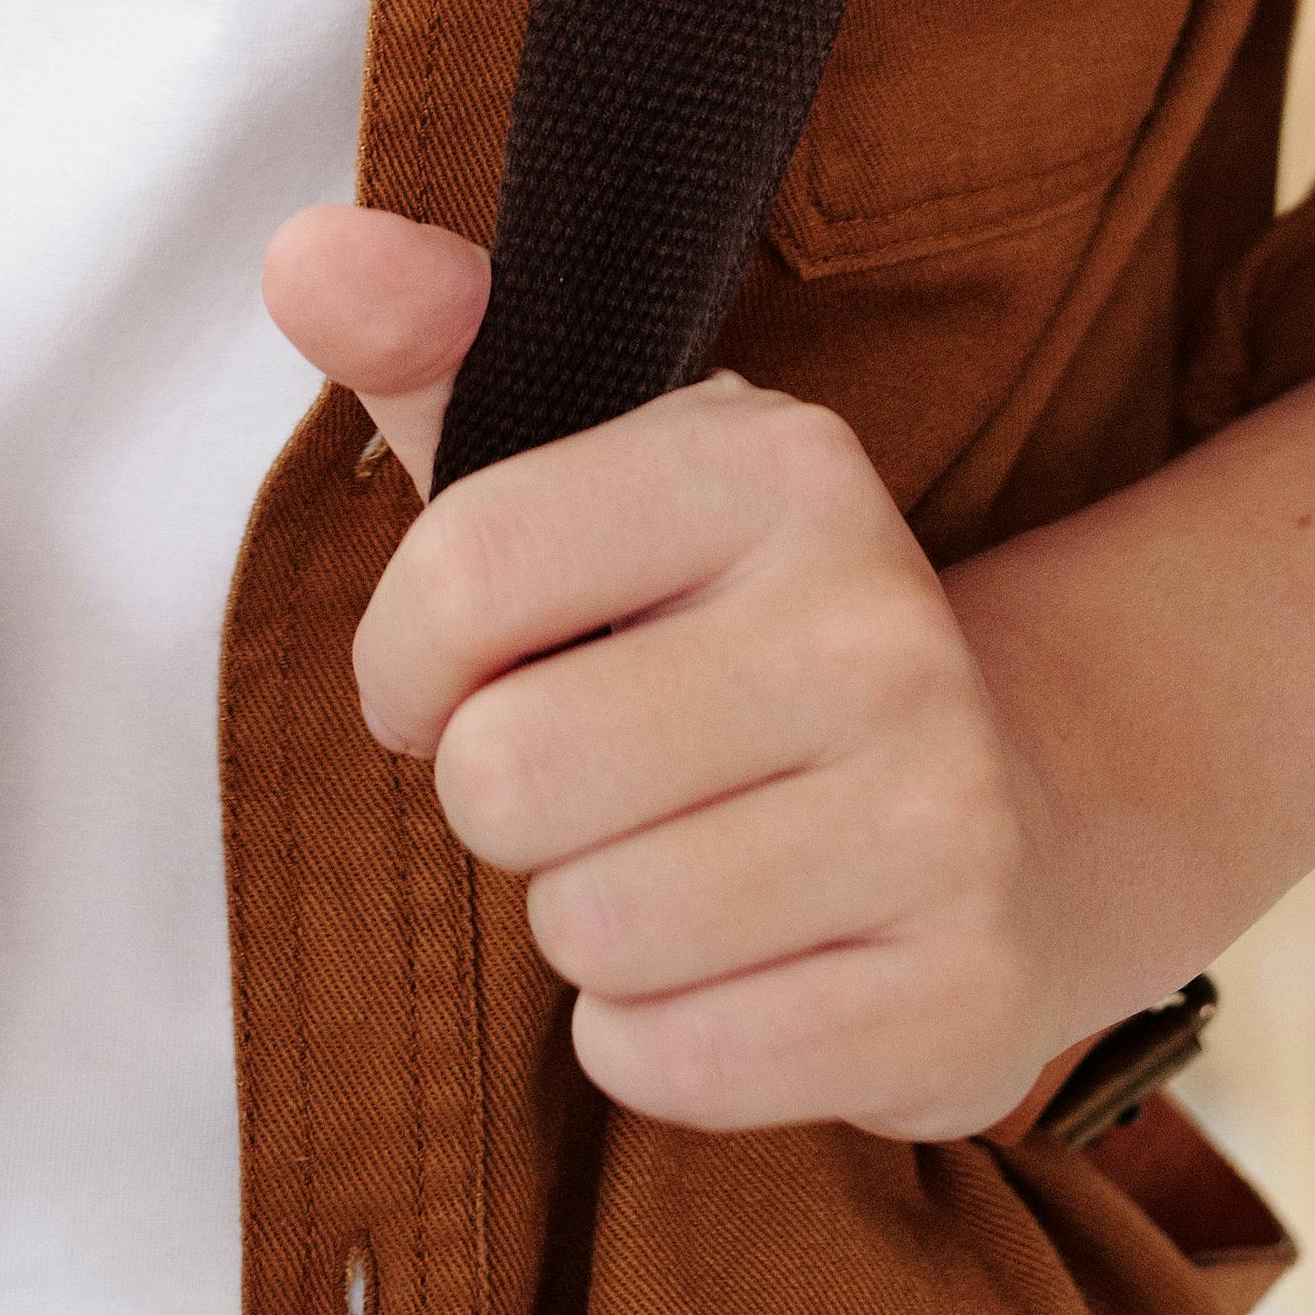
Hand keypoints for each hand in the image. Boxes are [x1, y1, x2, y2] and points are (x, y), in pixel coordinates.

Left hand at [263, 203, 1105, 1140]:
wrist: (1010, 801)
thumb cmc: (725, 631)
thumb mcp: (592, 467)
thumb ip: (433, 348)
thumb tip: (304, 254)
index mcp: (774, 462)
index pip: (466, 569)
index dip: (401, 663)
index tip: (439, 687)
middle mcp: (875, 620)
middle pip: (507, 776)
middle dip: (502, 805)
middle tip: (590, 783)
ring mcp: (941, 813)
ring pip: (590, 931)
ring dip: (586, 926)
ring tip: (671, 860)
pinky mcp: (960, 994)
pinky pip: (676, 1061)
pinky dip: (658, 1039)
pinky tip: (734, 964)